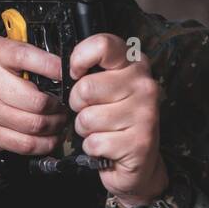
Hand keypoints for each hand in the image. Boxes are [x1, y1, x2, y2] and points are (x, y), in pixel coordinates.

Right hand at [0, 37, 67, 155]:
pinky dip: (44, 143)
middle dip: (59, 106)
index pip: (27, 57)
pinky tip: (49, 137)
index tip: (70, 74)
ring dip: (55, 126)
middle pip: (37, 100)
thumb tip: (63, 65)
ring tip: (59, 121)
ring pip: (35, 124)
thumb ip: (25, 56)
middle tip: (64, 106)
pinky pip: (26, 143)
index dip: (54, 67)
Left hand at [67, 33, 167, 206]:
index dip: (79, 59)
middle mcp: (145, 85)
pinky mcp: (140, 142)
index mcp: (135, 65)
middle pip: (85, 88)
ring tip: (102, 130)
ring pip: (87, 118)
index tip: (76, 74)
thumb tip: (63, 68)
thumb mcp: (106, 88)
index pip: (103, 45)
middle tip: (92, 111)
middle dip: (78, 105)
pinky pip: (94, 142)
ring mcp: (145, 114)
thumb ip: (91, 72)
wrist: (139, 162)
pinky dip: (93, 148)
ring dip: (86, 130)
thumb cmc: (115, 121)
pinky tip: (108, 147)